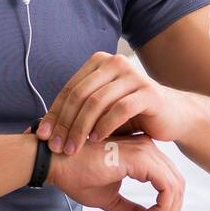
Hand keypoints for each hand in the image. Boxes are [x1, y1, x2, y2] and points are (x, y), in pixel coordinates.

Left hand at [37, 51, 193, 155]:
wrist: (172, 116)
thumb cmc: (133, 115)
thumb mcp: (101, 110)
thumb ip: (76, 113)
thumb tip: (37, 130)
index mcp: (100, 62)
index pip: (70, 89)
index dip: (53, 113)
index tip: (42, 136)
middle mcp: (115, 63)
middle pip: (80, 95)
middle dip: (64, 123)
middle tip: (56, 146)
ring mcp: (133, 75)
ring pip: (97, 102)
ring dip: (81, 128)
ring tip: (73, 148)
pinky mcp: (148, 92)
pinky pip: (119, 109)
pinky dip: (104, 126)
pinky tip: (96, 141)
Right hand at [44, 133, 184, 210]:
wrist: (56, 163)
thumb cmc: (76, 175)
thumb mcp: (109, 199)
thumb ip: (130, 210)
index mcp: (143, 154)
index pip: (169, 183)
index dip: (165, 210)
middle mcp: (149, 149)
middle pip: (177, 185)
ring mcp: (146, 151)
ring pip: (175, 188)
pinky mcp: (141, 159)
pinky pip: (167, 188)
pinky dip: (162, 209)